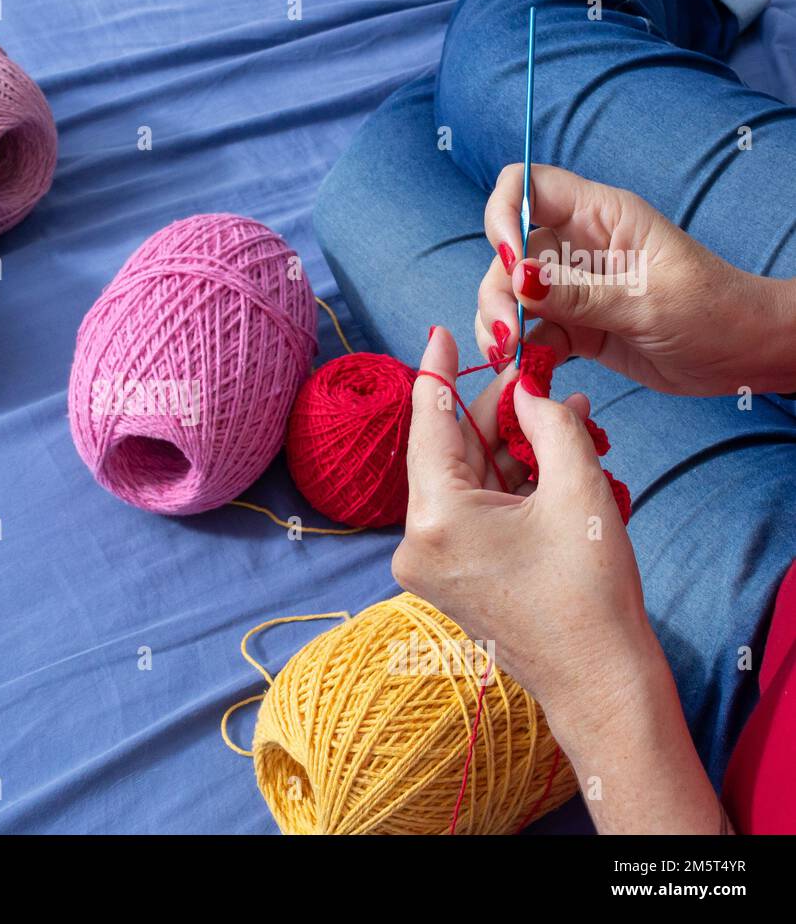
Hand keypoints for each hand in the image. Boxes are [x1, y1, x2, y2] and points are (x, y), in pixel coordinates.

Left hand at [392, 327, 665, 729]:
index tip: (441, 333)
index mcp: (433, 517)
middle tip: (536, 379)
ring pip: (464, 480)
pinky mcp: (447, 576)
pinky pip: (470, 511)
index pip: (428, 423)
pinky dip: (505, 485)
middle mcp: (415, 541)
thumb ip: (548, 422)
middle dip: (496, 414)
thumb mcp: (578, 488)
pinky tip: (548, 458)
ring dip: (509, 449)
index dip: (437, 372)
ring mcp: (427, 563)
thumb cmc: (589, 590)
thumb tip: (528, 389)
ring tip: (563, 417)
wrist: (598, 680)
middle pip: (450, 452)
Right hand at [475, 164, 795, 396]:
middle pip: (507, 253)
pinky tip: (527, 373)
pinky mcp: (572, 326)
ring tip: (511, 361)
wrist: (741, 355)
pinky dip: (520, 354)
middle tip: (506, 338)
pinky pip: (529, 334)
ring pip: (509, 297)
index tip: (507, 263)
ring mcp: (571, 287)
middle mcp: (577, 246)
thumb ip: (578, 293)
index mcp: (600, 216)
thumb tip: (517, 279)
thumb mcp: (646, 302)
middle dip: (496, 293)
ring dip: (499, 328)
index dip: (504, 214)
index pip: (528, 186)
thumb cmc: (713, 311)